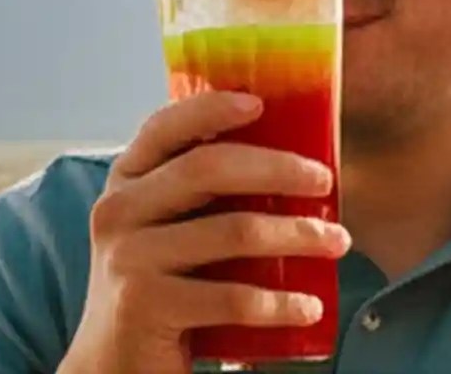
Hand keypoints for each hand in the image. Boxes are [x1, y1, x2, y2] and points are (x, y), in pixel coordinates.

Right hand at [57, 90, 350, 373]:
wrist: (113, 362)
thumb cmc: (158, 284)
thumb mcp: (166, 228)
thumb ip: (200, 193)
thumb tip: (290, 157)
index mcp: (126, 181)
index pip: (165, 127)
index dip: (211, 108)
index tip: (261, 103)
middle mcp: (118, 211)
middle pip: (208, 169)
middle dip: (279, 169)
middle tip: (326, 181)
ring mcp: (128, 258)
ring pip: (234, 231)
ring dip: (298, 235)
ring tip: (337, 241)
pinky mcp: (144, 305)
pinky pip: (232, 297)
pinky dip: (280, 301)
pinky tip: (310, 306)